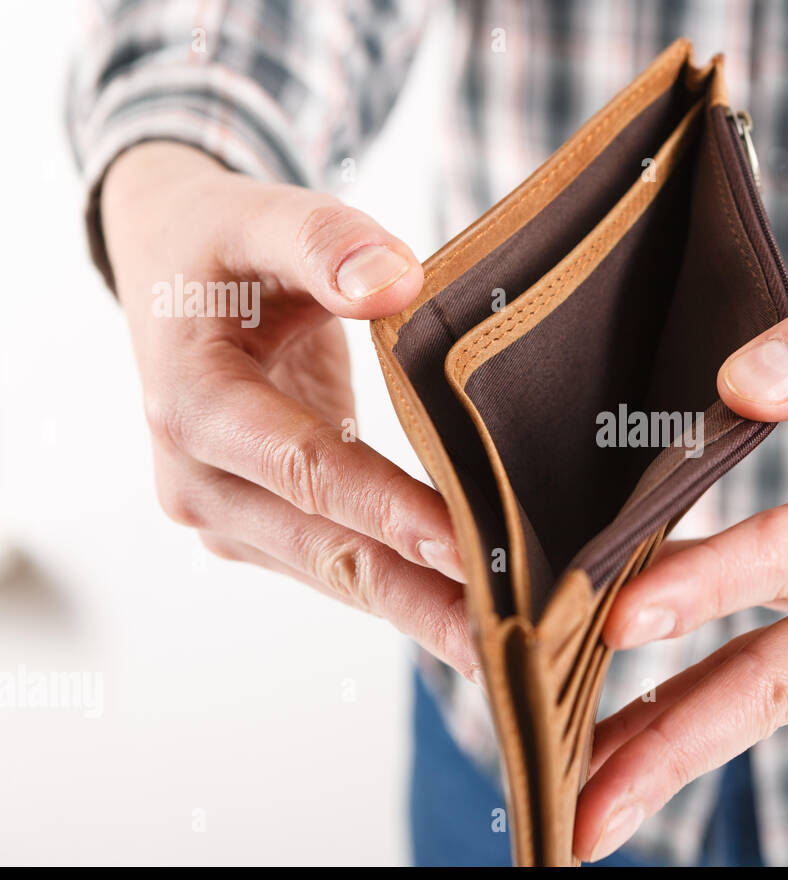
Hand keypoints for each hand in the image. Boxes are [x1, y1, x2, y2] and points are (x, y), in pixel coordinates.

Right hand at [101, 142, 476, 675]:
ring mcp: (226, 515)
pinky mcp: (257, 528)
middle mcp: (199, 480)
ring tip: (506, 652)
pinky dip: (403, 589)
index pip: (308, 469)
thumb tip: (396, 281)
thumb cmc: (222, 243)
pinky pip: (337, 563)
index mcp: (193, 403)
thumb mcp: (260, 215)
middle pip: (329, 551)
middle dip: (422, 600)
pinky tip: (467, 616)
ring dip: (420, 612)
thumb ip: (324, 241)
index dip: (390, 511)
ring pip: (337, 574)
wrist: (173, 271)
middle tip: (511, 643)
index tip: (469, 549)